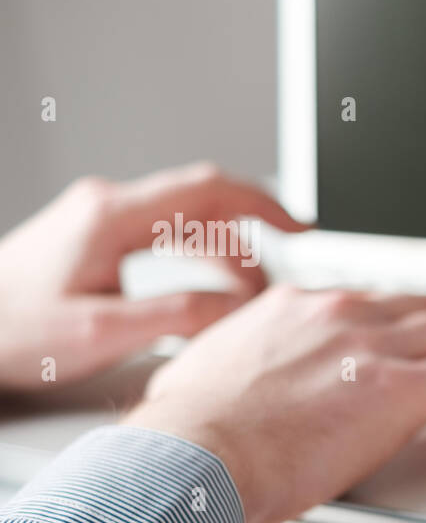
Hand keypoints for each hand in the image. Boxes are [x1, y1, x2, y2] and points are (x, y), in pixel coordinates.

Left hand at [0, 162, 309, 391]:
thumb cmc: (13, 332)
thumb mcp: (102, 331)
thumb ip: (177, 315)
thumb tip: (237, 306)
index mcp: (111, 217)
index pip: (209, 190)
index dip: (264, 206)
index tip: (300, 230)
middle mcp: (107, 207)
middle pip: (204, 202)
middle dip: (251, 236)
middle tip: (281, 272)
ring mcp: (101, 219)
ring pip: (187, 222)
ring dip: (225, 254)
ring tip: (248, 296)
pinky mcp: (97, 238)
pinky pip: (166, 236)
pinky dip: (199, 259)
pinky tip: (211, 290)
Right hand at [122, 285, 425, 522]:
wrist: (193, 456)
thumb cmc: (194, 437)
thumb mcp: (215, 378)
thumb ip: (249, 369)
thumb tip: (248, 387)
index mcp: (299, 308)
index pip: (381, 303)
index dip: (420, 321)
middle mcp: (342, 314)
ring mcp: (374, 346)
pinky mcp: (400, 388)